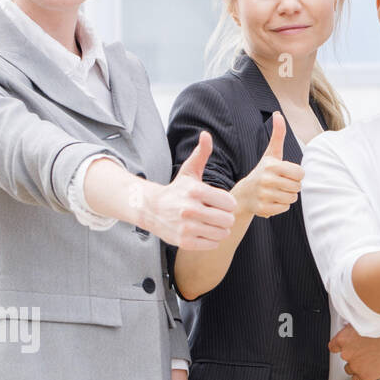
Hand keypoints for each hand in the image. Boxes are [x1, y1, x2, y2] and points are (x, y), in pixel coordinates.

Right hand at [148, 131, 237, 249]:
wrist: (150, 209)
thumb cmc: (176, 190)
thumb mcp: (189, 172)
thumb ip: (201, 154)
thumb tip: (206, 134)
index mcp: (195, 191)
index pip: (229, 203)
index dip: (229, 204)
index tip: (221, 203)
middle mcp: (189, 209)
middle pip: (227, 220)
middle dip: (226, 218)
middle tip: (219, 216)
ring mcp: (185, 227)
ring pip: (221, 233)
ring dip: (221, 230)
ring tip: (213, 224)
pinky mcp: (183, 241)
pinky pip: (212, 244)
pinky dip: (212, 240)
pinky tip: (204, 233)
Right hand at [232, 112, 303, 217]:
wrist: (244, 194)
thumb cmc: (263, 171)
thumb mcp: (270, 154)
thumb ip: (278, 134)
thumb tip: (278, 114)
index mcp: (271, 166)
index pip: (300, 173)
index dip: (296, 174)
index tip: (285, 173)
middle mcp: (266, 180)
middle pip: (297, 187)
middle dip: (292, 186)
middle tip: (280, 183)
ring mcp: (264, 195)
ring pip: (292, 198)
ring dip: (287, 196)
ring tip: (275, 191)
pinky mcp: (263, 209)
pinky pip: (285, 208)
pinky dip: (281, 206)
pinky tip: (271, 200)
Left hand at [330, 323, 379, 379]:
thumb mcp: (366, 322)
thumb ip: (354, 329)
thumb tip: (352, 332)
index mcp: (344, 339)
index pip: (333, 346)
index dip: (341, 346)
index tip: (346, 347)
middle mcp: (347, 353)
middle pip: (344, 357)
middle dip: (353, 354)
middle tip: (365, 350)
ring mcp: (355, 366)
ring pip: (350, 369)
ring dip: (357, 365)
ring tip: (370, 359)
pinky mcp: (364, 376)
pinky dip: (362, 375)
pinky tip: (370, 369)